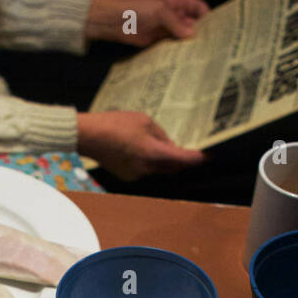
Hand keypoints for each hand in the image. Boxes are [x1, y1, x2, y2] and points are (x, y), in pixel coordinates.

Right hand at [76, 111, 205, 180]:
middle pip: (173, 168)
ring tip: (160, 146)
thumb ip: (161, 135)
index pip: (183, 159)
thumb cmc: (115, 124)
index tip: (208, 156)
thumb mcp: (145, 121)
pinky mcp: (128, 176)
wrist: (89, 136)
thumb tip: (168, 145)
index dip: (197, 158)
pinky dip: (149, 163)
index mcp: (153, 153)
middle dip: (182, 161)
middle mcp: (147, 168)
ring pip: (159, 169)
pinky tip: (142, 150)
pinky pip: (146, 170)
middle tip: (191, 152)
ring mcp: (137, 175)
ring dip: (164, 161)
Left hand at [86, 0, 209, 47]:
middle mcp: (173, 14)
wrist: (114, 20)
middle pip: (192, 23)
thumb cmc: (135, 8)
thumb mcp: (159, 11)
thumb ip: (176, 23)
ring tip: (198, 55)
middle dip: (200, 33)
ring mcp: (165, 27)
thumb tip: (192, 35)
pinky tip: (183, 59)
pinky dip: (176, 51)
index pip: (198, 7)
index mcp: (176, 1)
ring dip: (188, 44)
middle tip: (209, 47)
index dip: (208, 16)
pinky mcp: (157, 40)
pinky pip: (171, 45)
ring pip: (182, 36)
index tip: (216, 29)